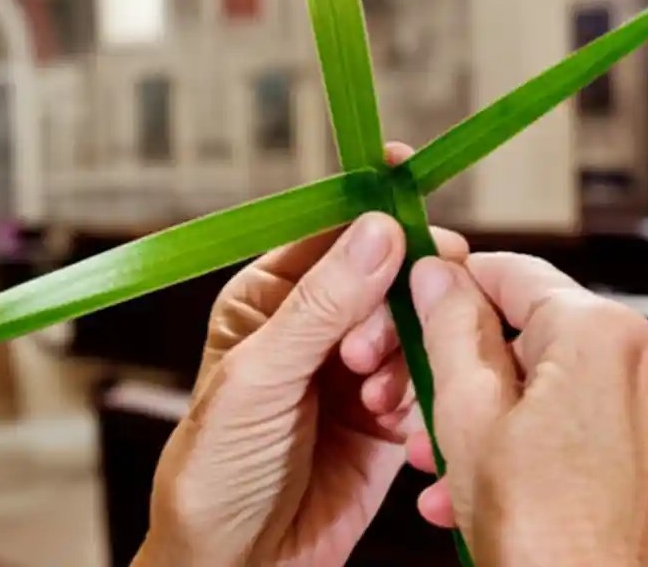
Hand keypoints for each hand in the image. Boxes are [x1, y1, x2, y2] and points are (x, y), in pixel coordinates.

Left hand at [135, 146, 466, 566]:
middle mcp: (319, 324)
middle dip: (392, 298)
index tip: (405, 172)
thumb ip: (321, 305)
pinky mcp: (393, 414)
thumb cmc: (214, 476)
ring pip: (418, 322)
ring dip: (406, 354)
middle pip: (388, 270)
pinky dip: (423, 394)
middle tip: (369, 345)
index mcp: (271, 297)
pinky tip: (392, 425)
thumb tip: (375, 230)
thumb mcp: (257, 380)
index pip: (328, 230)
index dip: (369, 203)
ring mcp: (359, 367)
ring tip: (371, 396)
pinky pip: (432, 377)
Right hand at [406, 253, 647, 566]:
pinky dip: (533, 440)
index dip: (455, 285)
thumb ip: (451, 330)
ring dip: (492, 413)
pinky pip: (583, 420)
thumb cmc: (549, 542)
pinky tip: (485, 481)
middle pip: (534, 331)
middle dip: (468, 369)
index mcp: (603, 332)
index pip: (514, 271)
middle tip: (417, 401)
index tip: (418, 299)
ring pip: (554, 382)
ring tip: (444, 458)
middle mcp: (645, 358)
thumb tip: (439, 277)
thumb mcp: (468, 417)